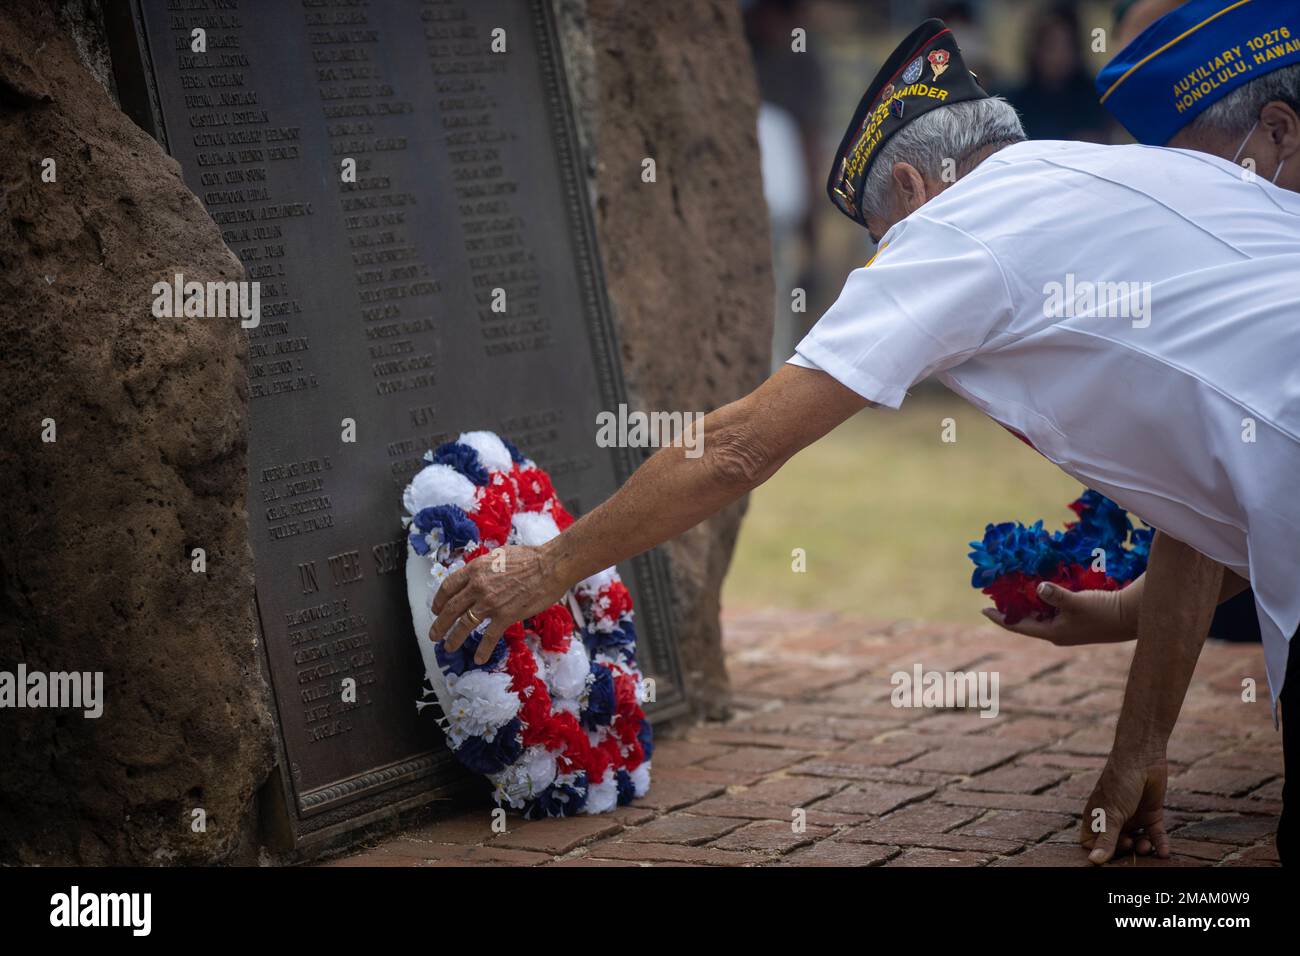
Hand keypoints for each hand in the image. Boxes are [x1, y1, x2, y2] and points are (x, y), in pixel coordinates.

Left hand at [429, 544, 567, 663]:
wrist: (550, 565)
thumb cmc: (530, 557)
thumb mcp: (498, 556)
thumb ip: (484, 568)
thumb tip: (476, 576)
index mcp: (475, 569)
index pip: (449, 587)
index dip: (439, 600)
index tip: (436, 609)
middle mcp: (478, 586)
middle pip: (451, 609)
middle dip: (439, 624)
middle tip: (434, 634)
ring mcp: (491, 603)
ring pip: (464, 625)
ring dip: (454, 638)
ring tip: (448, 647)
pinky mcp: (506, 616)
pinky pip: (489, 637)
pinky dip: (482, 650)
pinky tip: (479, 658)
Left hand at [982, 580, 1137, 645]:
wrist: (1132, 616)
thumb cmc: (1103, 611)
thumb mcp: (1077, 602)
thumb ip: (1056, 595)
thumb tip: (1038, 588)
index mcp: (1052, 633)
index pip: (1018, 626)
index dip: (1000, 618)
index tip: (983, 610)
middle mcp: (1057, 633)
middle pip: (1027, 620)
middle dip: (1013, 608)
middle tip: (998, 594)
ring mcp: (1068, 627)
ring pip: (1040, 614)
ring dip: (1029, 602)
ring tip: (1014, 589)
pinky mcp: (1077, 620)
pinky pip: (1053, 610)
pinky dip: (1044, 600)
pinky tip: (1041, 587)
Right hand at [1080, 753, 1169, 863]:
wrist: (1143, 757)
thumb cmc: (1119, 782)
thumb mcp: (1111, 813)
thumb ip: (1106, 839)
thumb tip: (1094, 862)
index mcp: (1096, 817)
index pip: (1091, 843)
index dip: (1099, 851)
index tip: (1110, 855)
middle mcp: (1113, 819)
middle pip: (1116, 845)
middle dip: (1124, 851)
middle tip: (1131, 846)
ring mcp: (1132, 817)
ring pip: (1136, 842)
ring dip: (1143, 848)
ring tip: (1146, 847)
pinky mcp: (1151, 814)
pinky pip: (1154, 835)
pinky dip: (1160, 844)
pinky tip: (1164, 853)